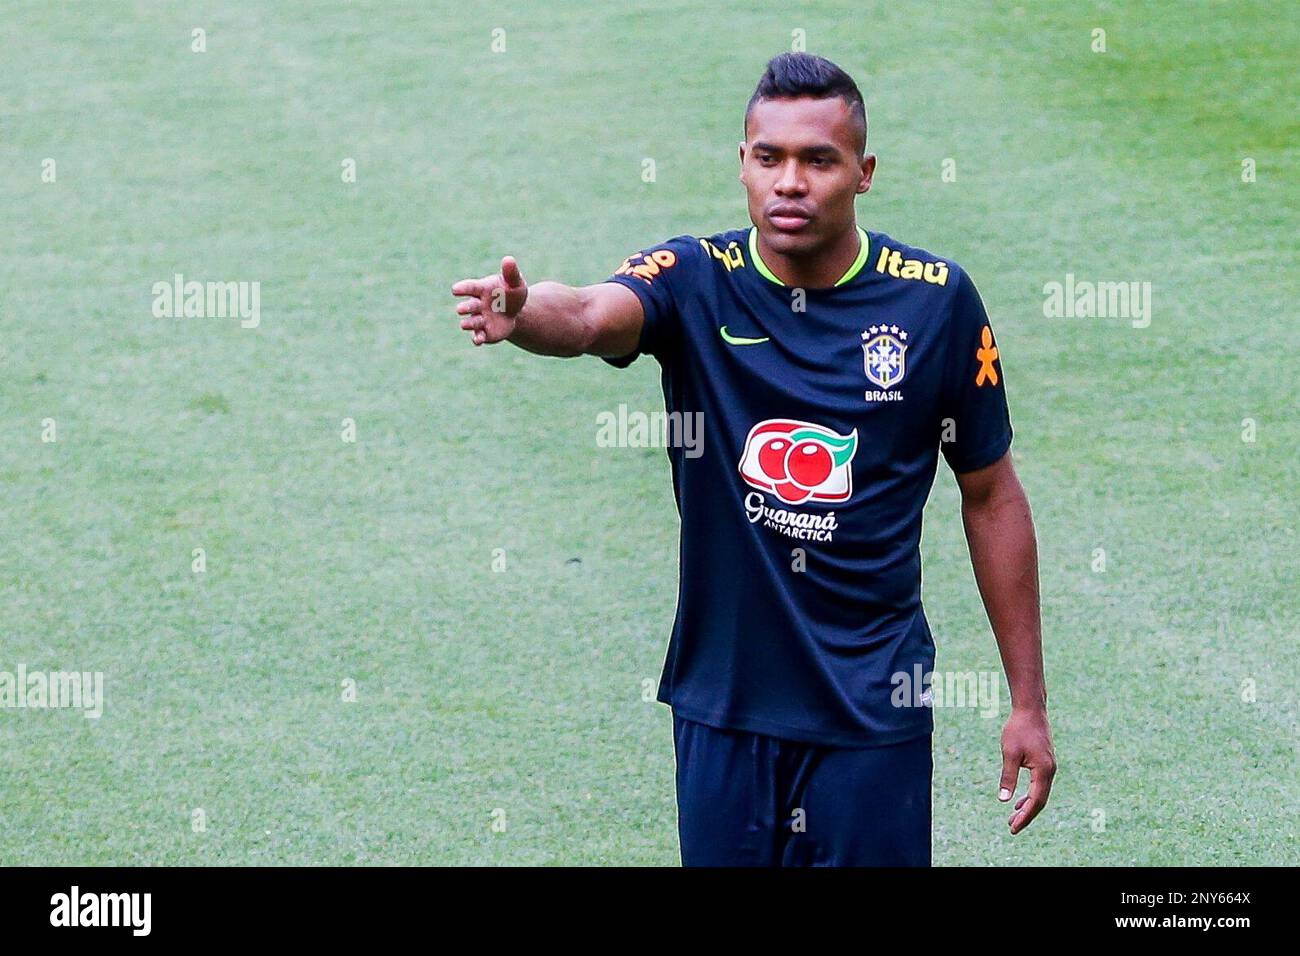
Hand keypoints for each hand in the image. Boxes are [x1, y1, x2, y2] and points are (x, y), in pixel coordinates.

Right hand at [451, 256, 527, 345]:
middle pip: (468, 306)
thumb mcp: (515, 282)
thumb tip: (508, 259)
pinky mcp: (485, 333)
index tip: (455, 290)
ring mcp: (480, 319)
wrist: (518, 313)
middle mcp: (477, 304)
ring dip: (468, 323)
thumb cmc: (512, 294)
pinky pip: (478, 336)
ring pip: (471, 322)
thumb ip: (511, 272)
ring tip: (464, 324)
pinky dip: (477, 338)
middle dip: (465, 307)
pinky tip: (477, 340)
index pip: (470, 287)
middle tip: (461, 309)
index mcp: (481, 289)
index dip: (462, 288)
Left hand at [998, 705, 1055, 833]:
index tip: (1013, 828)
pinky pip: (1039, 786)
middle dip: (1026, 815)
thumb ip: (1008, 777)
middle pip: (1040, 801)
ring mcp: (1049, 767)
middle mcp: (1050, 771)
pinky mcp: (1045, 763)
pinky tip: (1019, 801)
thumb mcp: (1009, 753)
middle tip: (1012, 827)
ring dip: (1028, 806)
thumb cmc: (1018, 729)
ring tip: (1013, 817)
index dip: (1025, 816)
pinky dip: (1030, 795)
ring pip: (1041, 794)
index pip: (1036, 801)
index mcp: (1043, 771)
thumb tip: (1003, 800)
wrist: (1030, 710)